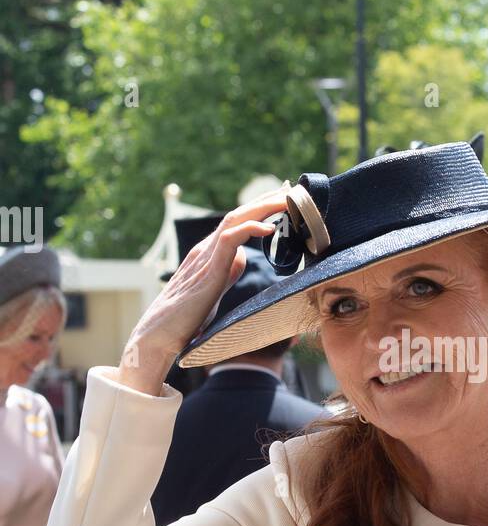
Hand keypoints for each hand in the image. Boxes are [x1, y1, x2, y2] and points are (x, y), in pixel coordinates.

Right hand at [118, 191, 289, 394]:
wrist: (159, 335)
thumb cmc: (185, 318)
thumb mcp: (214, 289)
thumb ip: (228, 272)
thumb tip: (243, 258)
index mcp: (209, 253)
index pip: (238, 222)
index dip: (260, 208)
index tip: (283, 200)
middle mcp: (206, 249)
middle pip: (239, 214)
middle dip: (266, 199)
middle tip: (291, 189)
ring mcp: (206, 257)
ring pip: (235, 219)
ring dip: (262, 206)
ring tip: (286, 199)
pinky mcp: (208, 271)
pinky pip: (230, 239)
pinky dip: (250, 228)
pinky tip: (269, 227)